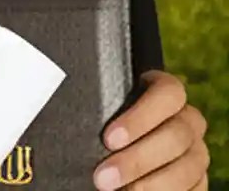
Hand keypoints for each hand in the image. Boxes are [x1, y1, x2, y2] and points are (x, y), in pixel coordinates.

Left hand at [93, 70, 208, 189]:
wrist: (115, 155)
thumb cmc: (100, 128)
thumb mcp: (99, 115)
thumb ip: (97, 111)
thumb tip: (75, 120)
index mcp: (165, 94)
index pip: (168, 93)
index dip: (141, 116)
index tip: (108, 139)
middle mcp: (187, 121)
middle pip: (176, 135)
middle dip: (136, 160)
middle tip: (103, 177)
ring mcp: (195, 151)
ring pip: (187, 166)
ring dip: (150, 184)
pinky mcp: (199, 179)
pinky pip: (194, 188)